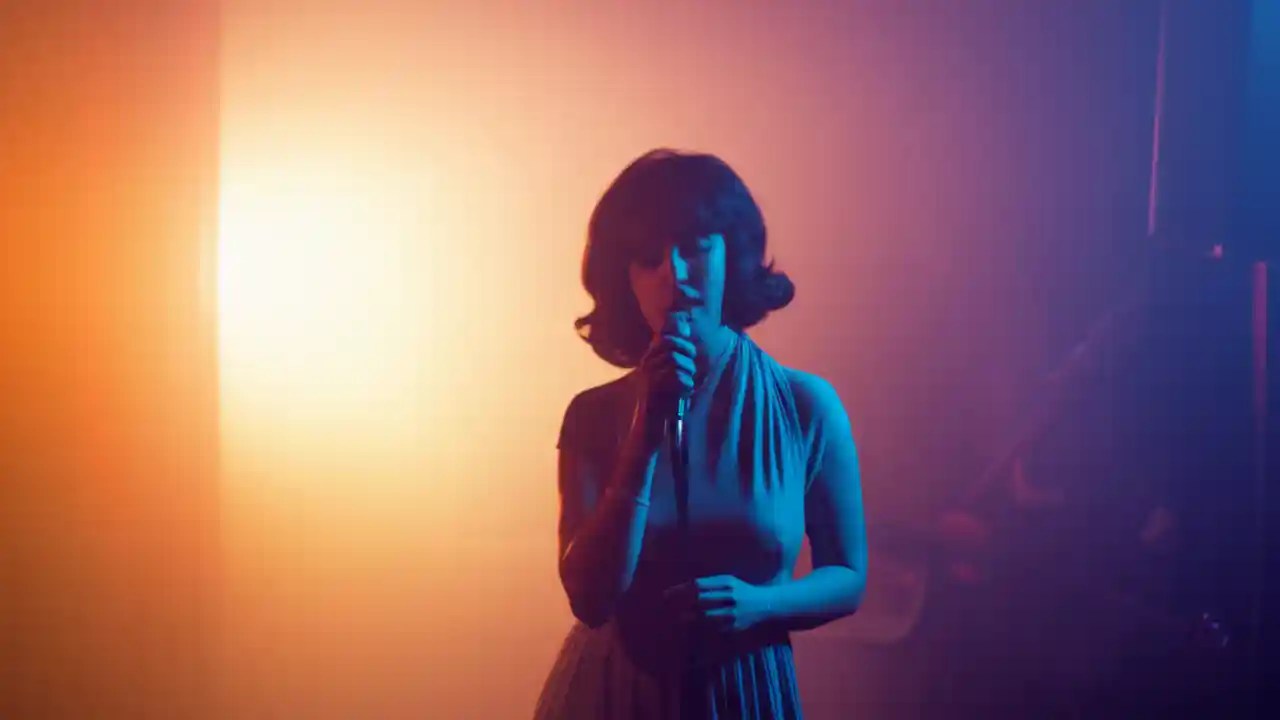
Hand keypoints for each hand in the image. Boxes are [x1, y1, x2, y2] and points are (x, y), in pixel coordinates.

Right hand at [631, 312, 695, 446]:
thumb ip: (673, 356)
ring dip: (688, 373)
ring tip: (687, 386)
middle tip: (690, 372)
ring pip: (675, 362)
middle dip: (687, 358)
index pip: (665, 338)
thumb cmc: (660, 405)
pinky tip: (684, 395)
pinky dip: (686, 386)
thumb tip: (685, 330)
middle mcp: (644, 367)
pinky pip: (677, 378)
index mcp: (647, 361)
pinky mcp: (652, 392)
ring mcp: (647, 379)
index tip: (690, 354)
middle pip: (672, 348)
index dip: (682, 342)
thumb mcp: (666, 378)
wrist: (646, 433)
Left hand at [663, 575, 772, 633]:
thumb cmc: (745, 593)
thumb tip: (686, 587)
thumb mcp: (730, 582)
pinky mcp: (735, 628)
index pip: (698, 585)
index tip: (665, 594)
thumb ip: (711, 584)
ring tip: (673, 618)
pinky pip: (714, 629)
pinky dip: (700, 630)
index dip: (680, 590)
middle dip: (680, 603)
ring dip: (688, 617)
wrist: (769, 607)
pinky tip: (690, 630)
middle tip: (663, 607)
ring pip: (705, 616)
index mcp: (727, 582)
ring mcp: (733, 613)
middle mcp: (730, 596)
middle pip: (699, 599)